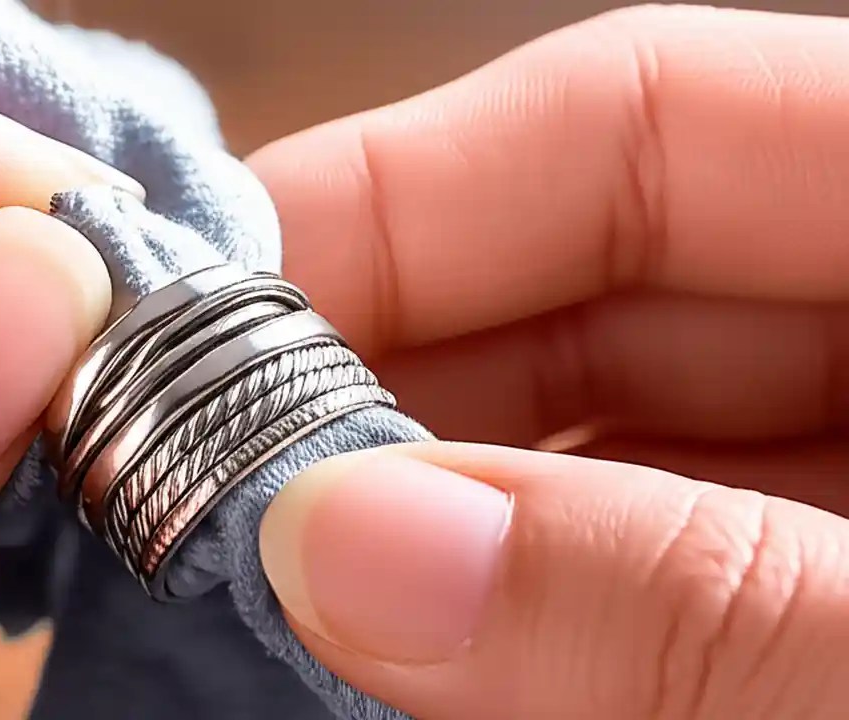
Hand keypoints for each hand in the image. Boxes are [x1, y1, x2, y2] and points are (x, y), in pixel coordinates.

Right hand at [249, 6, 848, 718]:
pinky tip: (400, 651)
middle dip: (388, 372)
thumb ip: (684, 600)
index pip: (651, 117)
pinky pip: (648, 571)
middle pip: (597, 284)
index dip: (408, 188)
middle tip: (216, 476)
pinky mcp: (829, 621)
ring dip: (429, 511)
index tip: (213, 300)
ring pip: (599, 443)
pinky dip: (519, 611)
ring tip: (278, 580)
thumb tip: (349, 548)